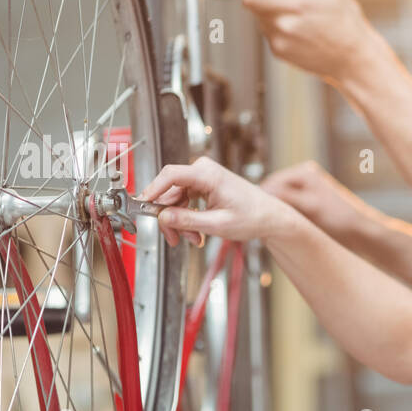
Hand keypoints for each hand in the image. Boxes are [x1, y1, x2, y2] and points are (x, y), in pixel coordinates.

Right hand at [139, 156, 284, 245]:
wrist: (269, 217)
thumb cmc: (252, 217)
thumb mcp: (217, 225)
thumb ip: (188, 221)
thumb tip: (163, 218)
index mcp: (207, 174)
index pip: (170, 175)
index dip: (152, 190)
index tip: (142, 206)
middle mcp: (203, 171)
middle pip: (169, 192)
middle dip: (171, 218)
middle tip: (175, 239)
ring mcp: (202, 177)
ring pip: (175, 199)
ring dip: (180, 222)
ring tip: (193, 239)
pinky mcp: (202, 186)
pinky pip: (184, 201)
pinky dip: (187, 218)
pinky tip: (196, 233)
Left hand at [241, 0, 381, 85]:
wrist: (354, 60)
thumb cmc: (347, 22)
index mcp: (296, 4)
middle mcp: (284, 25)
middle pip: (254, 7)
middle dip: (267, 0)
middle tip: (287, 0)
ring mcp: (280, 42)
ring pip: (261, 20)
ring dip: (273, 15)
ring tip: (299, 17)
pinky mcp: (280, 54)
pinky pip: (270, 34)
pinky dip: (280, 30)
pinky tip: (301, 32)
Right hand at [261, 160, 375, 244]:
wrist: (361, 233)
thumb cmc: (339, 218)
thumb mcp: (309, 206)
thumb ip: (285, 199)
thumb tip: (260, 196)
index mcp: (303, 173)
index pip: (272, 184)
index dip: (259, 199)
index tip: (249, 215)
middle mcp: (303, 178)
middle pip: (273, 193)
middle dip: (266, 207)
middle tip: (254, 223)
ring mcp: (305, 191)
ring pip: (279, 203)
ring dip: (273, 214)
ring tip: (266, 227)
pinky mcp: (307, 205)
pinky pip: (287, 210)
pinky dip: (282, 219)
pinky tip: (279, 229)